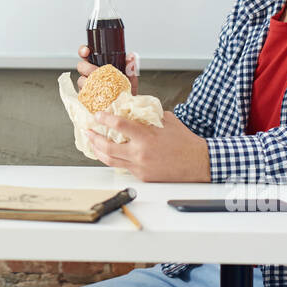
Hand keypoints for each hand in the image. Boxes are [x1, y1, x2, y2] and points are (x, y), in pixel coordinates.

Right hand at [76, 45, 139, 95]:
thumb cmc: (125, 89)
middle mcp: (90, 73)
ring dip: (87, 82)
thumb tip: (131, 57)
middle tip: (96, 71)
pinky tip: (95, 96)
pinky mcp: (86, 97)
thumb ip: (131, 66)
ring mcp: (87, 85)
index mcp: (97, 63)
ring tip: (98, 86)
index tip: (86, 51)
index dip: (83, 51)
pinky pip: (82, 95)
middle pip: (81, 66)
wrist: (125, 105)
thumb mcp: (130, 76)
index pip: (86, 53)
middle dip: (86, 68)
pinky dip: (88, 95)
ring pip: (80, 81)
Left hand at [85, 111, 209, 182]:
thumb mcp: (167, 121)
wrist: (198, 163)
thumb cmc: (185, 142)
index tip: (98, 115)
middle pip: (107, 147)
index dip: (105, 119)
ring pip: (111, 160)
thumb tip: (135, 109)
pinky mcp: (142, 176)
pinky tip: (110, 153)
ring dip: (98, 150)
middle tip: (88, 130)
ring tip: (92, 143)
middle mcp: (140, 153)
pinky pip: (123, 167)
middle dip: (94, 138)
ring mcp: (140, 167)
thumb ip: (149, 116)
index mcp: (147, 137)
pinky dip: (114, 159)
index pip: (119, 126)